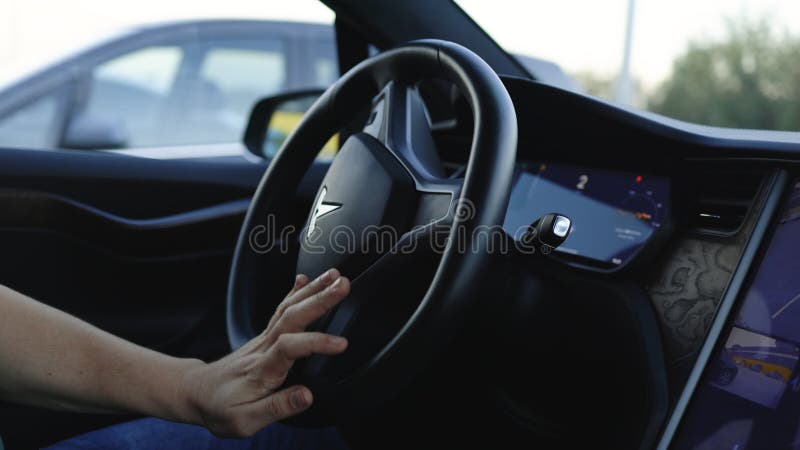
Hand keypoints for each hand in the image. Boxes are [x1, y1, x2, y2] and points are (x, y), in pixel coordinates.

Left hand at [182, 269, 349, 436]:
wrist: (197, 393)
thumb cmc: (220, 408)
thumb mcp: (244, 421)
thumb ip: (277, 407)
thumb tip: (307, 396)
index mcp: (263, 369)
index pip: (290, 348)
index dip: (316, 343)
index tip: (340, 343)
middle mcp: (263, 347)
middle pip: (292, 317)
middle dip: (319, 299)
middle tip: (343, 285)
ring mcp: (263, 339)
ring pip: (289, 308)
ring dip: (313, 290)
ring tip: (334, 275)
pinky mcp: (265, 336)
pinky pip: (281, 309)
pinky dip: (294, 291)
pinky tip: (305, 279)